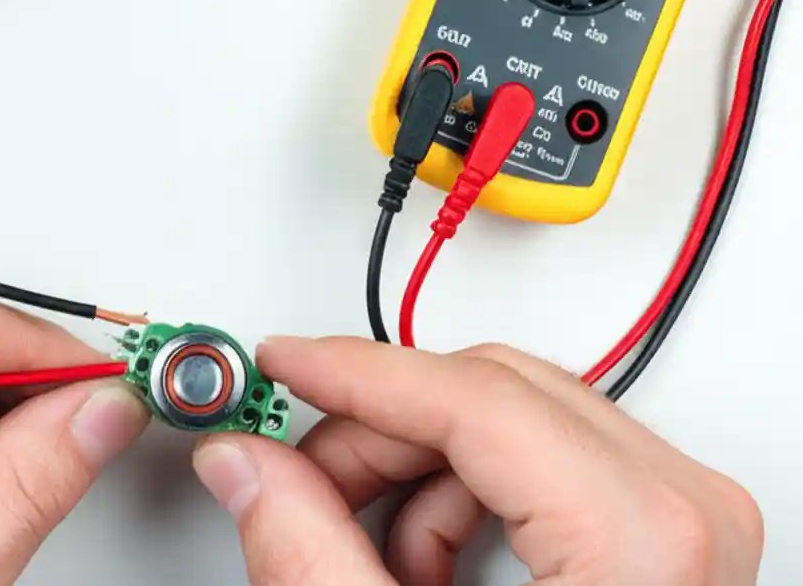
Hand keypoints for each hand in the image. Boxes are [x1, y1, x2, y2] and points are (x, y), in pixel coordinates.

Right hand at [191, 337, 763, 584]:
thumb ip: (310, 555)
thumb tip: (249, 469)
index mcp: (637, 535)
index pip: (471, 398)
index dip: (356, 373)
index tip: (286, 363)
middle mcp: (679, 509)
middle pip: (488, 396)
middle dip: (373, 432)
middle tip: (296, 476)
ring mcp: (680, 518)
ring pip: (509, 423)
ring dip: (414, 474)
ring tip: (365, 553)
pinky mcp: (661, 534)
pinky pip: (540, 464)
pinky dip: (462, 503)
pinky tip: (423, 570)